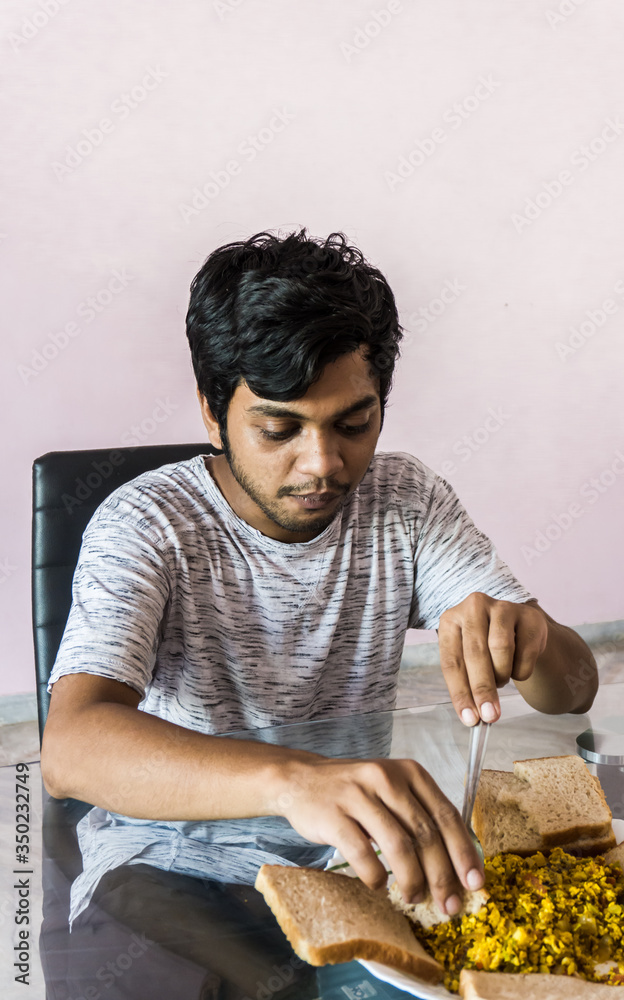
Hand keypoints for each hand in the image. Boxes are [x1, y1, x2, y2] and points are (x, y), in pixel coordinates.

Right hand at [276, 755, 484, 915]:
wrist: (301, 779)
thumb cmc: (355, 791)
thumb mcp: (392, 790)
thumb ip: (421, 816)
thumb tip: (457, 865)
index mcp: (409, 773)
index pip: (447, 815)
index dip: (464, 852)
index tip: (475, 883)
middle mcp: (386, 778)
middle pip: (426, 833)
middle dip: (443, 876)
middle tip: (449, 905)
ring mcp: (358, 795)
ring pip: (398, 845)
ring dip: (412, 880)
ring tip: (415, 897)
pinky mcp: (334, 814)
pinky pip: (363, 853)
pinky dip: (376, 876)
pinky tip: (380, 885)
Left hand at [438, 593, 547, 725]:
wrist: (519, 630)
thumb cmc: (486, 648)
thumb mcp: (468, 660)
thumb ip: (467, 684)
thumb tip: (473, 718)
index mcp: (450, 619)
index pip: (451, 661)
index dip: (460, 693)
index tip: (469, 719)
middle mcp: (474, 606)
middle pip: (475, 653)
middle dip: (482, 689)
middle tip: (489, 716)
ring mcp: (503, 607)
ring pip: (500, 648)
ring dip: (502, 675)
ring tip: (501, 679)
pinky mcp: (530, 616)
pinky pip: (526, 651)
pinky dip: (522, 670)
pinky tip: (517, 667)